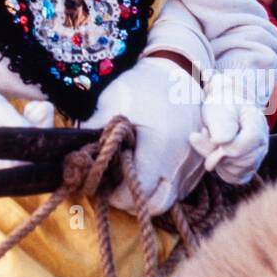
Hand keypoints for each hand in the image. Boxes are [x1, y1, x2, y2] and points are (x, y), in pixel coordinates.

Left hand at [87, 54, 205, 215]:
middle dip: (132, 201)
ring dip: (148, 196)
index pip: (137, 192)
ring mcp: (194, 165)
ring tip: (130, 176)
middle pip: (155, 205)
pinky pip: (180, 189)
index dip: (116, 195)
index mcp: (160, 147)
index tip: (104, 184)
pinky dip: (162, 186)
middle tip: (115, 185)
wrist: (179, 71)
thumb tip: (77, 154)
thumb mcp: (112, 102)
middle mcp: (182, 161)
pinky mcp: (198, 165)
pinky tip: (147, 169)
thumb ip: (93, 129)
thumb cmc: (143, 85)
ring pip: (169, 200)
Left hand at [189, 69, 269, 182]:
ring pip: (236, 170)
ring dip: (216, 158)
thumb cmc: (219, 106)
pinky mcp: (247, 170)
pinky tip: (215, 153)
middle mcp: (262, 143)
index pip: (250, 140)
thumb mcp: (217, 107)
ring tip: (211, 139)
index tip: (203, 131)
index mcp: (258, 122)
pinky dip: (219, 168)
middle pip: (242, 159)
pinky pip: (232, 177)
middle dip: (216, 150)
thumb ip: (220, 123)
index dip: (227, 143)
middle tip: (203, 132)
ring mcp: (257, 158)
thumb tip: (220, 142)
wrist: (222, 111)